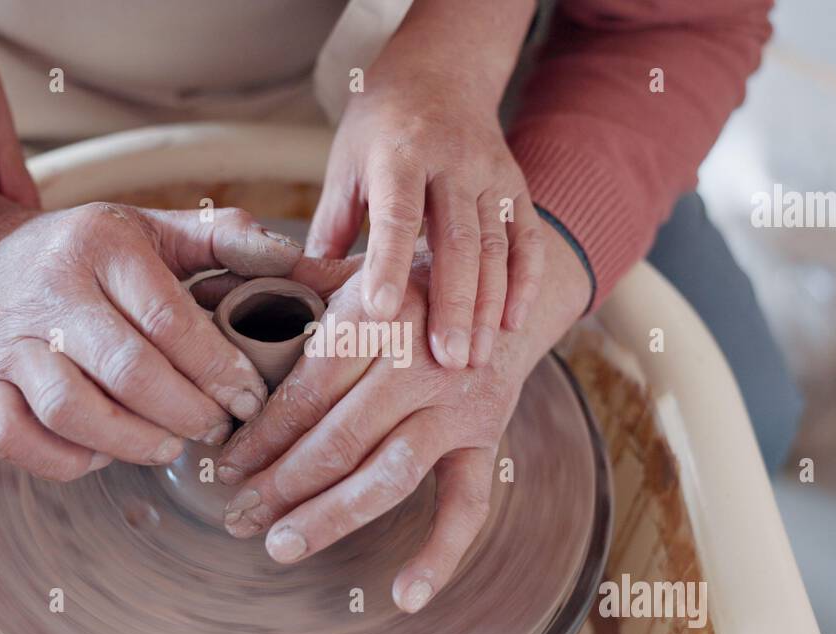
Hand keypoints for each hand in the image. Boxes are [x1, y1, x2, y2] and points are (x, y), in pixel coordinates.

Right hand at [0, 196, 304, 480]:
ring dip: (132, 442)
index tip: (249, 398)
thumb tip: (295, 258)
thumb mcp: (159, 228)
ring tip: (169, 446)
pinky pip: (15, 439)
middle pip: (126, 371)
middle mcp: (49, 291)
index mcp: (102, 245)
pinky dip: (66, 460)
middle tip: (216, 428)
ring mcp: (7, 341)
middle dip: (186, 412)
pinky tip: (105, 451)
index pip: (168, 320)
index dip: (216, 369)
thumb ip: (228, 238)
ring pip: (69, 410)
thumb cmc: (95, 251)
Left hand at [215, 224, 589, 612]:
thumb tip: (219, 321)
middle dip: (279, 484)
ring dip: (330, 516)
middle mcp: (422, 360)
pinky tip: (404, 596)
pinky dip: (440, 554)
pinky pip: (467, 505)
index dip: (261, 435)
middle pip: (339, 437)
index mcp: (380, 315)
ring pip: (389, 473)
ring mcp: (458, 404)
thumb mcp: (357, 275)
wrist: (500, 285)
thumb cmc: (407, 285)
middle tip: (235, 518)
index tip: (226, 466)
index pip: (307, 389)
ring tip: (279, 545)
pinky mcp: (486, 438)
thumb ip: (298, 294)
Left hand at [306, 0, 541, 369]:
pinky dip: (524, 283)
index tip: (379, 312)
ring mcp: (490, 174)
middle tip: (446, 360)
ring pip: (495, 246)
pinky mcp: (515, 187)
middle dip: (453, 303)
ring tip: (474, 358)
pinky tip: (512, 324)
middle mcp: (452, 161)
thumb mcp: (346, 163)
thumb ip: (333, 225)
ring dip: (488, 306)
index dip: (388, 264)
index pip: (396, 214)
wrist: (440, 72)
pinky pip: (527, 238)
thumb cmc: (380, 128)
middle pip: (457, 239)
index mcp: (399, 153)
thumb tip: (308, 291)